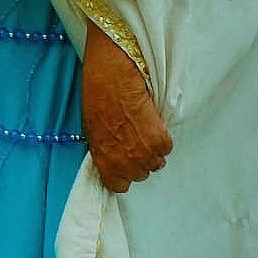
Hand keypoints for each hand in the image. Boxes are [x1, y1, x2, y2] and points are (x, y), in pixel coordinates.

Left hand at [82, 21, 171, 193]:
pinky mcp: (159, 138)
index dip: (122, 175)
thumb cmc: (97, 93)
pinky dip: (162, 137)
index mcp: (102, 156)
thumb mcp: (91, 125)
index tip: (123, 164)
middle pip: (140, 174)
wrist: (113, 73)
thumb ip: (104, 147)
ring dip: (152, 149)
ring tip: (143, 129)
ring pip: (155, 163)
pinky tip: (152, 122)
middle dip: (138, 159)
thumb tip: (112, 154)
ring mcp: (142, 151)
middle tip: (134, 139)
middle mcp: (123, 159)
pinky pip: (166, 148)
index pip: (117, 185)